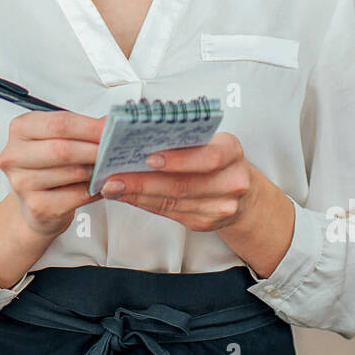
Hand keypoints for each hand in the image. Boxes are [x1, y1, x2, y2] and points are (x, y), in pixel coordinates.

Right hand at [0, 110, 105, 236]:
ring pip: (71, 172)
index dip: (89, 127)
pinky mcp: (37, 206)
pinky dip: (94, 190)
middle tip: (116, 148)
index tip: (111, 128)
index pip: (59, 123)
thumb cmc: (49, 166)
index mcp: (21, 129)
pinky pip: (75, 196)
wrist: (36, 204)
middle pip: (62, 149)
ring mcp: (22, 182)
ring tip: (111, 165)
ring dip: (96, 170)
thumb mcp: (60, 139)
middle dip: (94, 149)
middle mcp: (15, 155)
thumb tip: (111, 123)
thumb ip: (82, 129)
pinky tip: (101, 185)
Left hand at [100, 131, 256, 231]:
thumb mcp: (207, 140)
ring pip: (172, 202)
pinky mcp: (204, 222)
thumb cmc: (216, 158)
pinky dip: (144, 203)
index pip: (209, 157)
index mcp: (231, 152)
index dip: (178, 159)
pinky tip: (127, 196)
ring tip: (112, 187)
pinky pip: (169, 212)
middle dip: (142, 181)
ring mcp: (219, 206)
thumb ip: (177, 136)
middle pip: (183, 184)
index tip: (148, 157)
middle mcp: (230, 182)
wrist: (243, 194)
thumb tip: (132, 132)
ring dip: (137, 194)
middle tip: (113, 178)